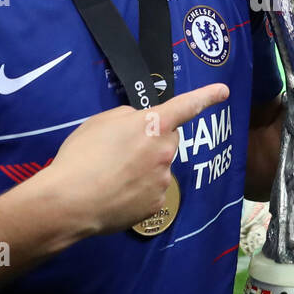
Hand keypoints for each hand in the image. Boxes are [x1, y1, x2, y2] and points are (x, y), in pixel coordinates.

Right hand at [35, 83, 228, 237]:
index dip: (206, 96)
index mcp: (152, 125)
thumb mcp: (100, 122)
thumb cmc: (81, 156)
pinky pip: (152, 190)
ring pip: (159, 167)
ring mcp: (164, 179)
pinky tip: (116, 193)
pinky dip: (139, 190)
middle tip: (120, 151)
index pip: (185, 106)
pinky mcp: (157, 203)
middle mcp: (165, 151)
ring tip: (112, 176)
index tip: (224, 90)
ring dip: (143, 168)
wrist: (69, 201)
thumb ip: (128, 118)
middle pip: (167, 140)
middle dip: (152, 142)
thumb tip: (140, 125)